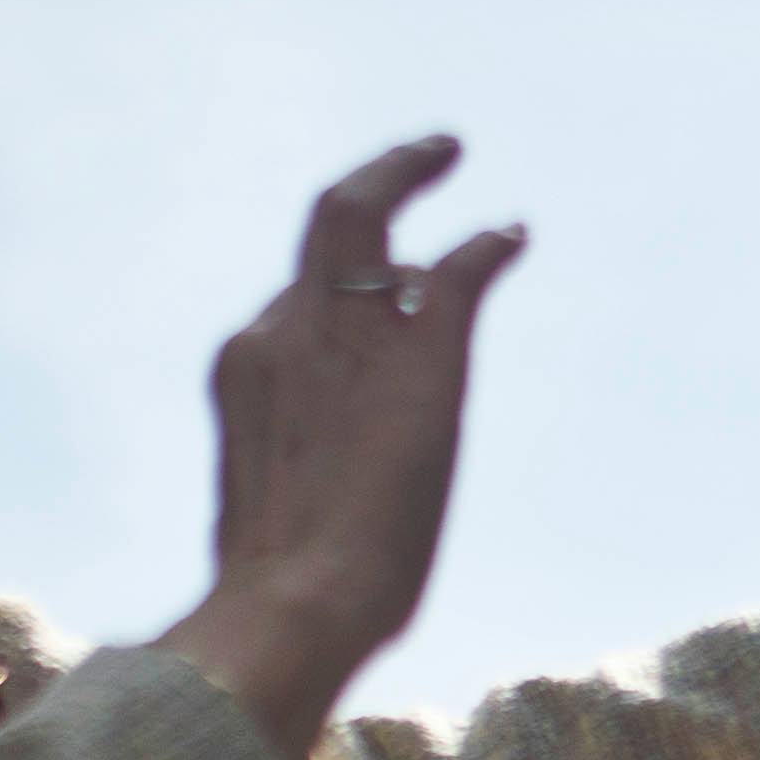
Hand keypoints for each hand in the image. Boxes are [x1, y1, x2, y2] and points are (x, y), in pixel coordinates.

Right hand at [161, 139, 532, 759]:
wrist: (294, 603)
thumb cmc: (273, 600)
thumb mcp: (264, 526)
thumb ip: (280, 491)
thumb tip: (289, 528)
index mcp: (245, 372)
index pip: (295, 303)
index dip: (335, 289)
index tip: (374, 280)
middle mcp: (288, 332)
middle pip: (325, 226)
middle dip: (370, 182)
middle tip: (415, 158)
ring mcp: (350, 335)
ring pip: (375, 223)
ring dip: (411, 177)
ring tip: (447, 155)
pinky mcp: (423, 359)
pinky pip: (457, 272)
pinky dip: (487, 244)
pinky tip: (514, 232)